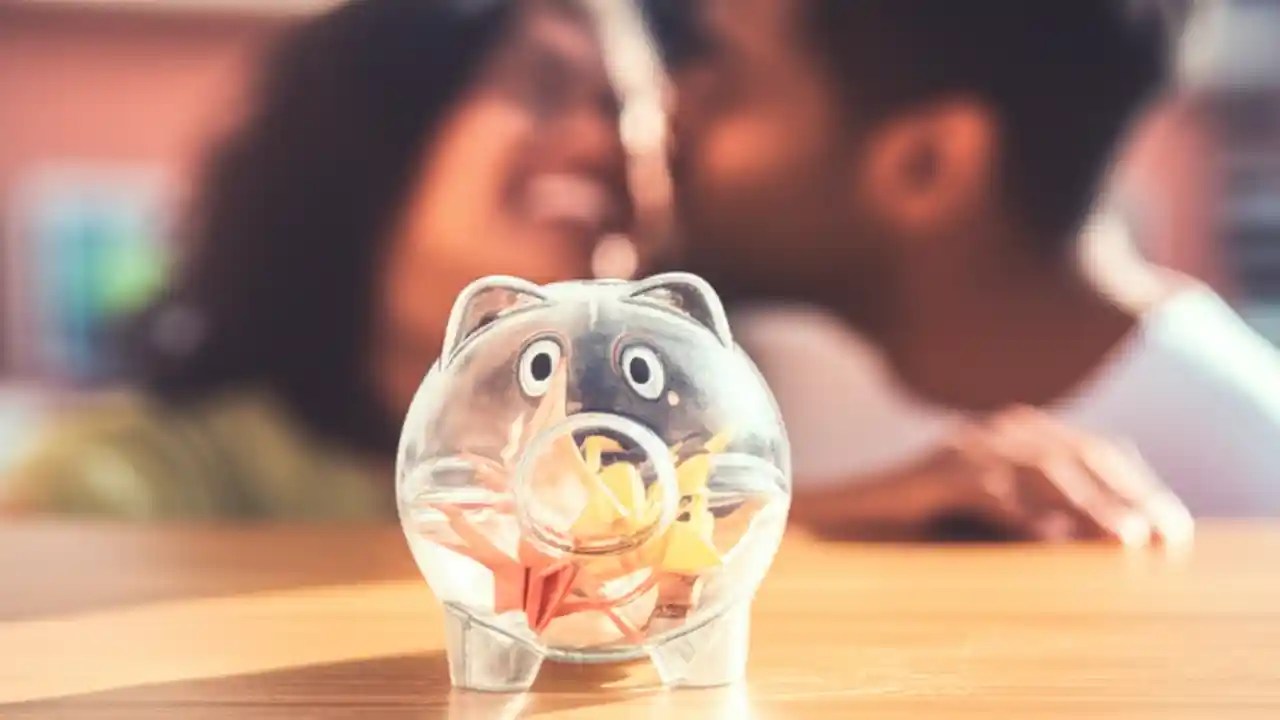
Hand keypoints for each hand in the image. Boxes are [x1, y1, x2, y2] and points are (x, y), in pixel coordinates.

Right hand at [792, 407, 1193, 545]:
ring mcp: (962, 449)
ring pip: (1041, 469)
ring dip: (1089, 506)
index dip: (1134, 483)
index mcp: (1009, 432)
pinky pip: (989, 492)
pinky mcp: (933, 474)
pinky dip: (1024, 517)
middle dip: (1129, 493)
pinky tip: (1053, 543)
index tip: (1169, 522)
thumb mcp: (994, 511)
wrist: (845, 510)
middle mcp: (991, 431)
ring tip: (1126, 538)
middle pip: (1077, 452)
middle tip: (1166, 533)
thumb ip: (1038, 511)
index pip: (1088, 449)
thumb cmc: (919, 519)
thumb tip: (1100, 533)